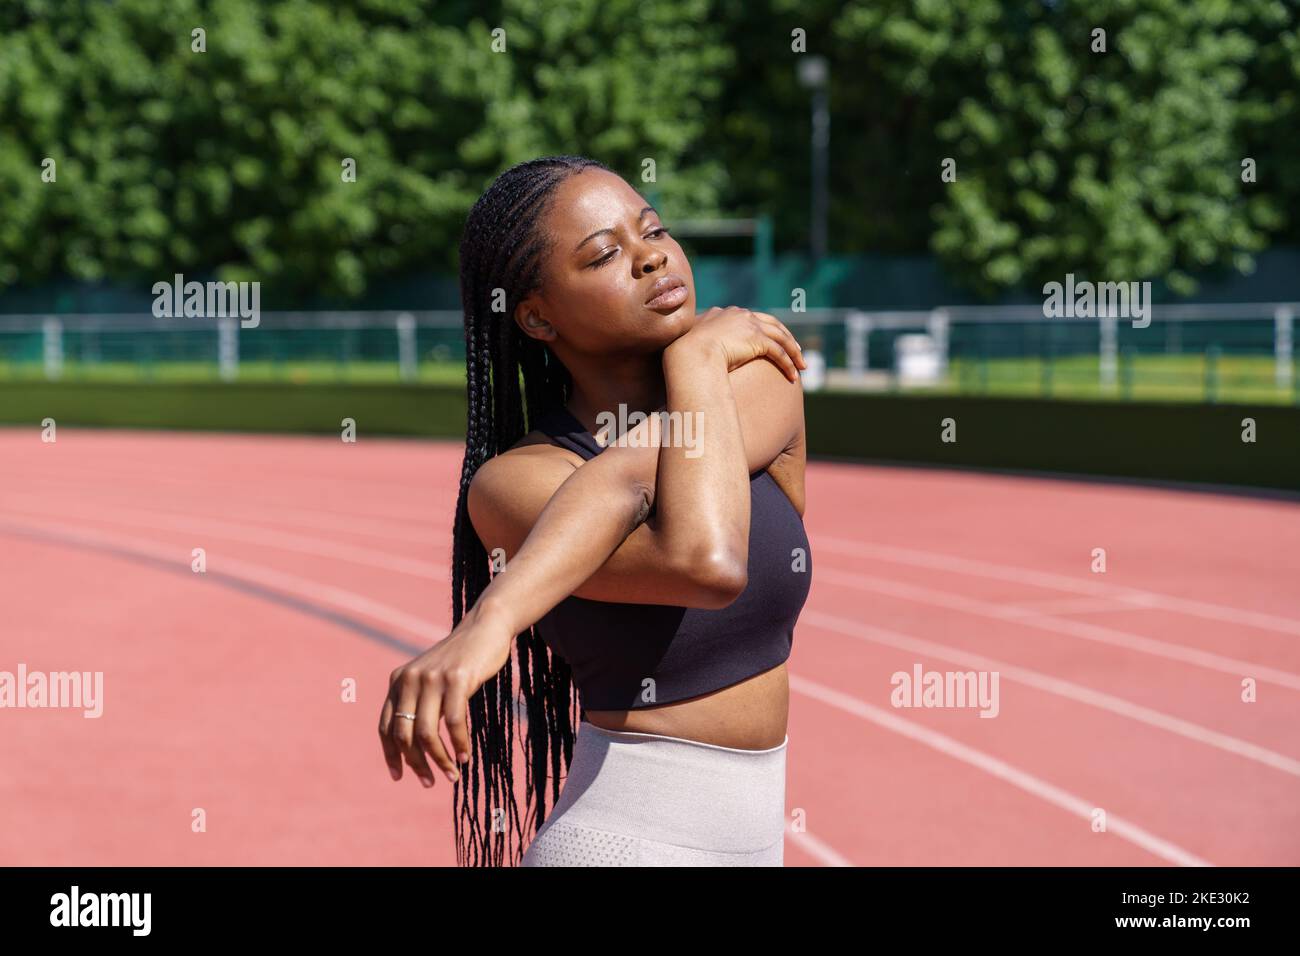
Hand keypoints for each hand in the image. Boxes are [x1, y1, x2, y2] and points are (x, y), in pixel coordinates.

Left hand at [377, 602, 513, 787]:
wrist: (484, 629)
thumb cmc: (460, 661)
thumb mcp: (430, 679)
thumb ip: (418, 703)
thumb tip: (414, 749)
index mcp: (398, 680)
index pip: (385, 727)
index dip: (391, 755)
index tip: (400, 777)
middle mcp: (409, 679)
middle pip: (404, 734)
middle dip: (416, 764)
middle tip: (430, 782)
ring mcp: (432, 678)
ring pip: (427, 733)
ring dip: (439, 760)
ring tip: (452, 775)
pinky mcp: (457, 679)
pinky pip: (454, 722)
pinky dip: (459, 744)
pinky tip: (465, 756)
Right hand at [669, 305, 806, 381]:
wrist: (688, 354)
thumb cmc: (683, 355)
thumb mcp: (691, 345)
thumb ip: (698, 345)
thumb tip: (692, 357)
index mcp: (724, 313)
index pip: (751, 318)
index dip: (763, 329)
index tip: (770, 339)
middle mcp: (739, 315)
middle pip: (771, 323)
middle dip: (786, 337)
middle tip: (796, 350)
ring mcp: (749, 325)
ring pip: (780, 337)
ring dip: (793, 352)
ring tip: (801, 365)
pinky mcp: (757, 339)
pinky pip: (779, 351)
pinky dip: (788, 363)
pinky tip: (793, 375)